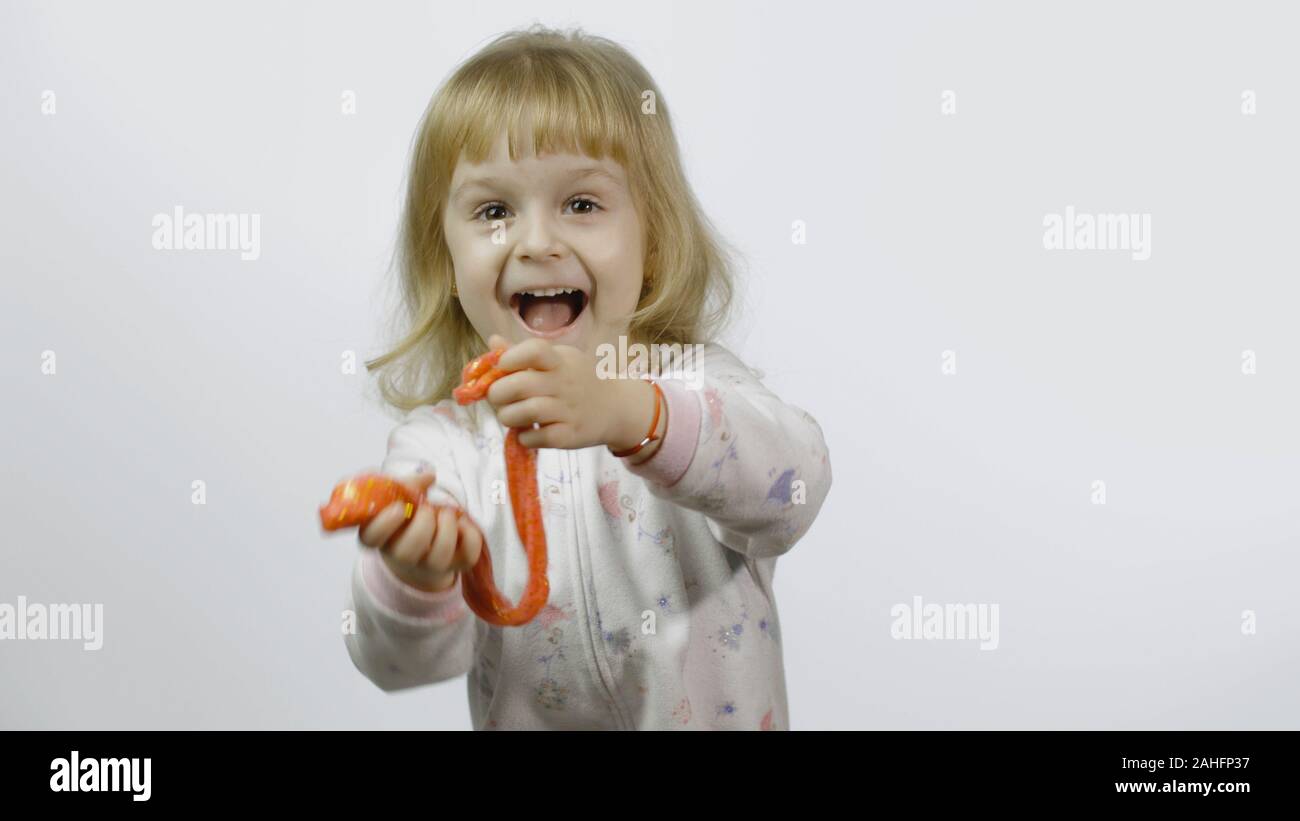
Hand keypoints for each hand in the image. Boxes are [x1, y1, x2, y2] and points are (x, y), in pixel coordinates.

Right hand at [357, 473, 483, 592]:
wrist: (419, 549)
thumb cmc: (406, 518)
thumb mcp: (399, 498)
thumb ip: (408, 485)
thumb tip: (429, 476)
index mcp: (379, 537)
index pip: (371, 538)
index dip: (384, 523)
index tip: (399, 508)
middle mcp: (401, 557)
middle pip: (407, 552)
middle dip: (423, 523)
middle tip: (428, 508)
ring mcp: (429, 565)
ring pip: (439, 557)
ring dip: (447, 528)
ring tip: (446, 513)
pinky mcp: (455, 566)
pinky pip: (468, 557)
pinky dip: (471, 534)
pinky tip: (462, 523)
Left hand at [482, 334, 658, 451]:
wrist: (616, 408)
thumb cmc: (578, 380)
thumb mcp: (557, 360)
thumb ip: (522, 353)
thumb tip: (493, 342)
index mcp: (560, 360)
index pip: (534, 350)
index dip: (510, 358)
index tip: (502, 367)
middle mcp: (565, 383)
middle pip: (520, 385)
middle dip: (497, 394)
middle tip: (497, 399)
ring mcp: (569, 410)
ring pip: (525, 413)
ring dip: (507, 416)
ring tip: (510, 416)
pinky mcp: (570, 435)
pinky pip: (538, 438)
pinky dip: (524, 437)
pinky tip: (526, 432)